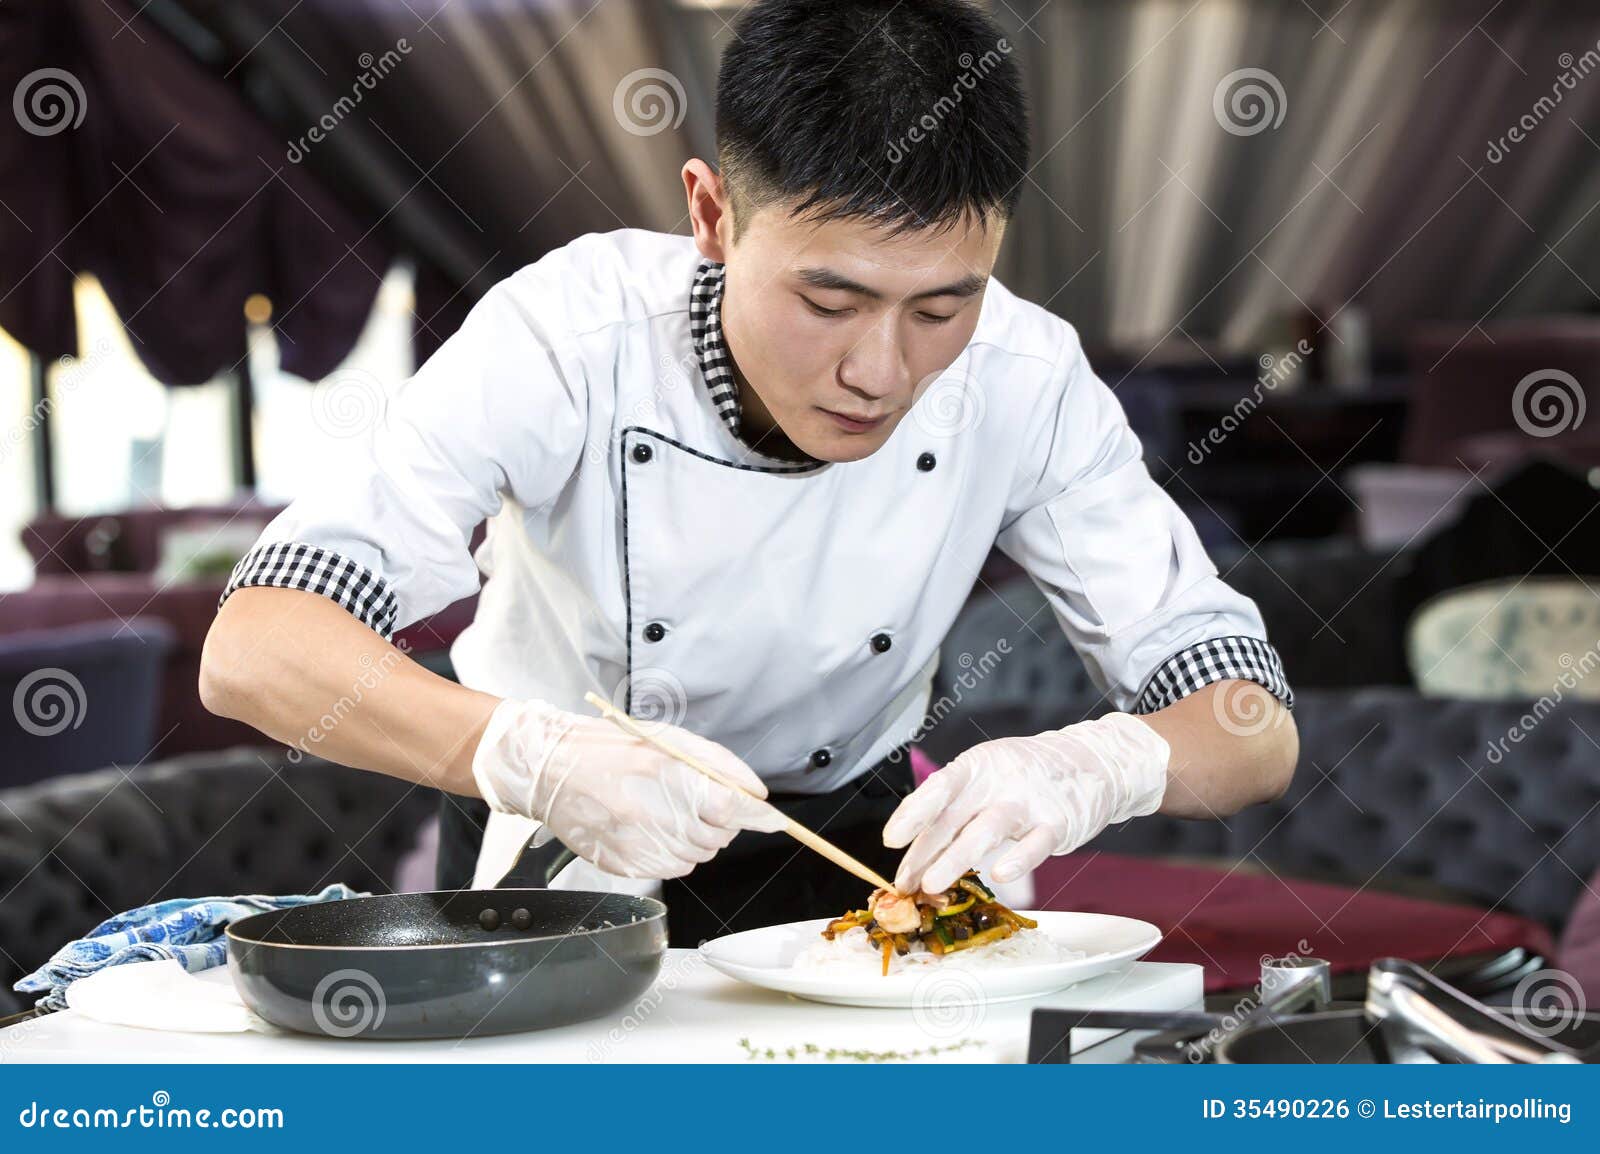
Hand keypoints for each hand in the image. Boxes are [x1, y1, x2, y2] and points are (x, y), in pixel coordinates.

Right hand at [470, 699, 786, 877]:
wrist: (551, 771)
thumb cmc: (610, 749)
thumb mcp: (668, 740)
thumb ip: (718, 764)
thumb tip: (756, 793)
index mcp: (666, 773)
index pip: (731, 806)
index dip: (757, 816)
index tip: (772, 819)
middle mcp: (653, 812)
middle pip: (719, 836)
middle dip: (718, 821)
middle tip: (695, 801)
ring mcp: (638, 843)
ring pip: (699, 855)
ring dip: (696, 837)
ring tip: (666, 811)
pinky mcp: (626, 864)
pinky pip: (673, 868)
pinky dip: (673, 852)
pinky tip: (652, 828)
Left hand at [882, 713, 1170, 893]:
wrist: (1093, 761)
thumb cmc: (1028, 775)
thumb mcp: (988, 778)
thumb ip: (957, 809)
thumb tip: (916, 851)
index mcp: (977, 767)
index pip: (938, 788)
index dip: (912, 813)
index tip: (891, 839)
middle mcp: (999, 780)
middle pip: (955, 817)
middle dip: (925, 852)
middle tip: (904, 883)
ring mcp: (1029, 800)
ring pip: (987, 830)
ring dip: (956, 859)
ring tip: (933, 885)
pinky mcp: (1058, 822)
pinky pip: (1035, 843)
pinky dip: (1017, 860)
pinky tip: (998, 876)